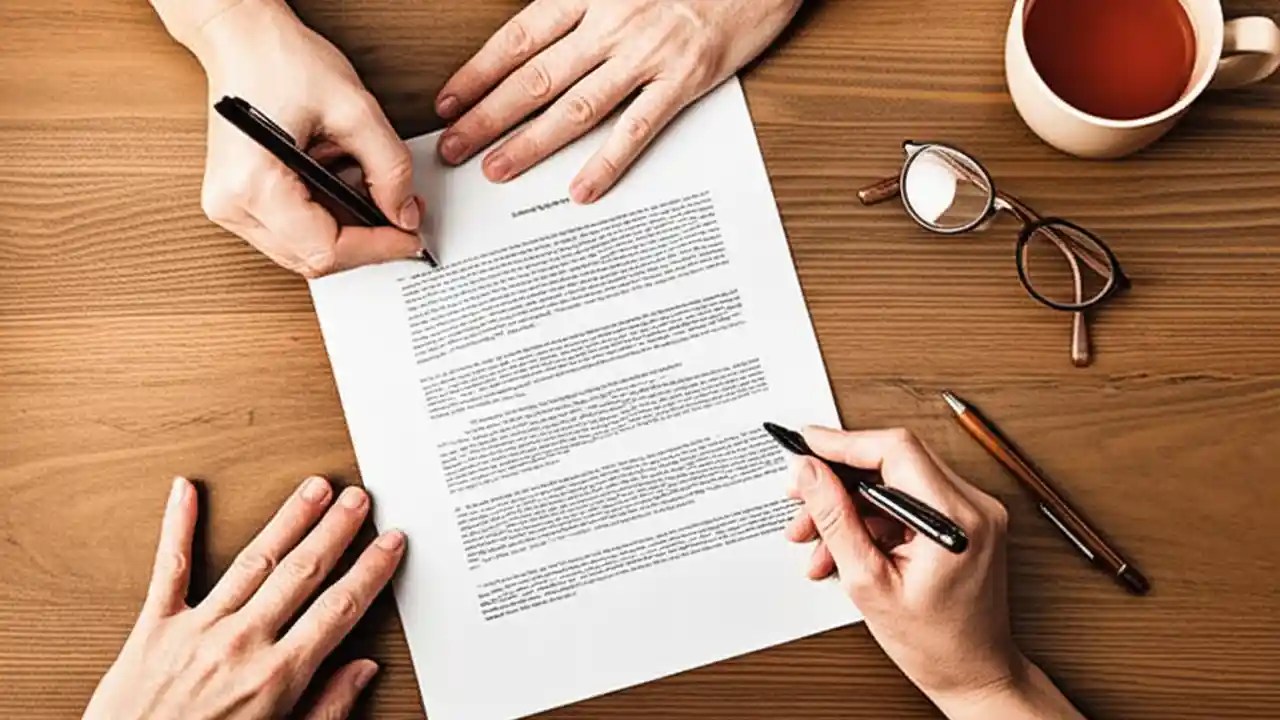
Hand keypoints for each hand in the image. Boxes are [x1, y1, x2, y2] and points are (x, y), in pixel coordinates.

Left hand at [84, 476, 405, 719]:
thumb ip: (326, 707)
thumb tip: (362, 670)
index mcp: (276, 677)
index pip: (339, 609)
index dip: (371, 571)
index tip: (390, 544)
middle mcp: (240, 645)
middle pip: (303, 573)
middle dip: (336, 531)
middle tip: (359, 499)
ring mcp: (196, 631)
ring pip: (255, 562)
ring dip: (289, 520)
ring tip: (314, 489)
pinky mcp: (153, 629)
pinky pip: (170, 570)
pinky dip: (178, 527)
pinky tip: (187, 492)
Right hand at [182, 0, 423, 276]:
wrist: (242, 37)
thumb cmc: (279, 60)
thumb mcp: (353, 109)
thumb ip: (389, 167)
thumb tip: (404, 213)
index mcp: (253, 185)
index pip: (325, 249)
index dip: (376, 248)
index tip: (409, 236)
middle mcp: (232, 205)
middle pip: (313, 259)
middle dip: (366, 243)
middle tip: (403, 216)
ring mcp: (231, 206)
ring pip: (305, 250)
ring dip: (349, 230)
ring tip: (373, 191)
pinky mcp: (240, 201)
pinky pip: (294, 231)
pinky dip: (329, 218)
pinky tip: (345, 186)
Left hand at [434, 0, 802, 202]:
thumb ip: (580, 2)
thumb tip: (536, 34)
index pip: (518, 38)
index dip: (478, 73)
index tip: (448, 102)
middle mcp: (612, 21)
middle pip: (534, 77)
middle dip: (486, 115)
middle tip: (454, 147)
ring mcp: (647, 53)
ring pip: (575, 107)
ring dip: (530, 142)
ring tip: (496, 169)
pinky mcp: (685, 79)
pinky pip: (637, 128)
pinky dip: (607, 162)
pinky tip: (582, 188)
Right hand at [785, 427, 1083, 719]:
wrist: (973, 672)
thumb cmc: (934, 643)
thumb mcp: (868, 581)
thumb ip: (835, 519)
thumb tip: (810, 473)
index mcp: (956, 519)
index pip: (895, 450)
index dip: (844, 443)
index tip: (807, 443)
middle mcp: (973, 506)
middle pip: (892, 462)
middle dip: (838, 480)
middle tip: (800, 499)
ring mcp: (972, 512)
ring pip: (894, 483)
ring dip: (849, 505)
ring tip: (814, 536)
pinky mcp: (963, 521)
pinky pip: (907, 502)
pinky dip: (871, 519)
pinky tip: (842, 545)